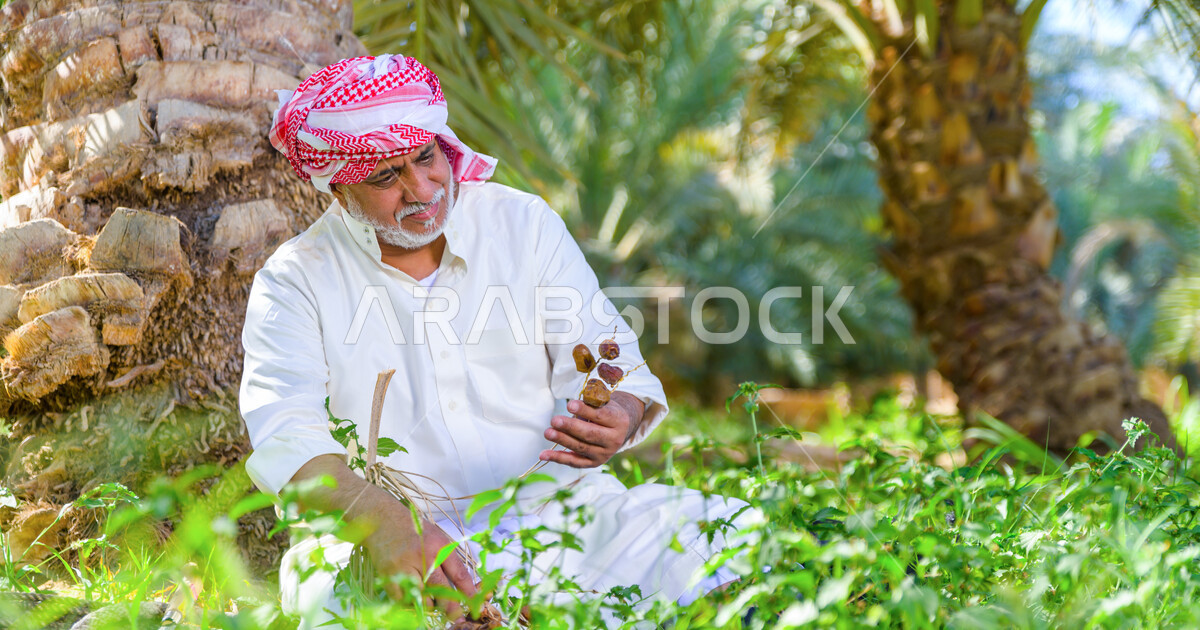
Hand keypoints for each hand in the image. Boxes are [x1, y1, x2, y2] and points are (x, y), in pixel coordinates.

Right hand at [364, 510, 478, 619]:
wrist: (382, 520)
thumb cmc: (414, 530)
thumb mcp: (437, 538)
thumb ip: (448, 560)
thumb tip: (462, 586)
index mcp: (439, 545)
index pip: (458, 573)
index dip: (468, 592)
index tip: (475, 604)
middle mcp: (423, 555)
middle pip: (440, 589)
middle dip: (451, 607)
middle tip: (457, 618)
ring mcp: (404, 566)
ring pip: (421, 597)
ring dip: (428, 604)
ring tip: (431, 602)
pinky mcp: (388, 574)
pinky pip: (402, 598)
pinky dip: (409, 602)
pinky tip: (413, 598)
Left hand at [539, 393, 643, 467]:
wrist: (619, 431)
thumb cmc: (606, 412)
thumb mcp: (604, 404)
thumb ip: (591, 404)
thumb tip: (572, 406)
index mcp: (619, 421)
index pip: (601, 416)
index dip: (585, 410)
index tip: (569, 405)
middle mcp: (614, 440)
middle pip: (590, 434)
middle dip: (570, 427)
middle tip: (554, 420)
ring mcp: (604, 454)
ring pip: (580, 448)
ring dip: (562, 440)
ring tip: (547, 433)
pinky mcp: (593, 463)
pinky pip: (574, 462)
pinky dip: (558, 458)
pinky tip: (544, 454)